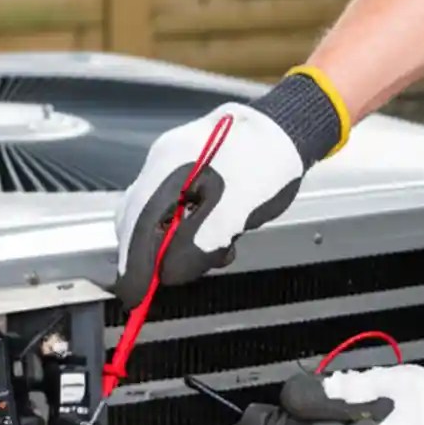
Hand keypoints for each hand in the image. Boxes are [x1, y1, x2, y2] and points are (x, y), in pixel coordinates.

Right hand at [112, 70, 348, 308]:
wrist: (290, 128)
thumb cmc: (268, 162)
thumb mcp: (237, 211)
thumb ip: (199, 244)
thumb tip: (168, 274)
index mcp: (170, 165)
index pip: (138, 223)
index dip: (133, 264)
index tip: (134, 296)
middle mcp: (162, 161)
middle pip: (137, 218)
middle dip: (148, 255)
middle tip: (163, 282)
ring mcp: (172, 163)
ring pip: (155, 215)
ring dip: (173, 243)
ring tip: (212, 254)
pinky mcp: (186, 169)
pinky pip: (171, 206)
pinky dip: (185, 229)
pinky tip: (215, 238)